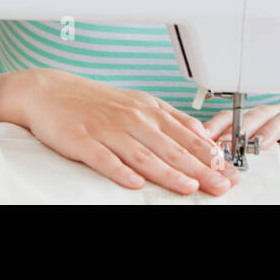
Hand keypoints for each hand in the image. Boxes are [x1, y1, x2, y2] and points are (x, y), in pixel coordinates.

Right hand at [5, 68, 240, 195]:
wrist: (49, 91)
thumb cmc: (96, 101)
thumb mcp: (137, 103)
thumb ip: (170, 119)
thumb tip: (203, 137)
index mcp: (148, 110)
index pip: (185, 135)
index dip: (209, 155)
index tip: (230, 172)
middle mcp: (131, 118)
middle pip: (171, 147)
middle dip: (200, 168)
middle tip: (221, 186)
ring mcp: (107, 129)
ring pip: (143, 154)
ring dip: (168, 173)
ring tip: (189, 188)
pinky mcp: (82, 141)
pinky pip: (103, 158)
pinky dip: (120, 171)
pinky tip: (134, 183)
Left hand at [203, 99, 279, 187]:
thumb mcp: (279, 156)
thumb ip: (256, 153)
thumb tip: (220, 162)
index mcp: (272, 117)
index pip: (241, 115)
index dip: (223, 123)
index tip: (205, 136)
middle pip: (262, 113)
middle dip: (242, 126)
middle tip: (228, 142)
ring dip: (272, 129)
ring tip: (258, 144)